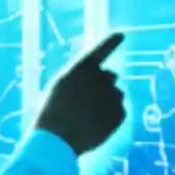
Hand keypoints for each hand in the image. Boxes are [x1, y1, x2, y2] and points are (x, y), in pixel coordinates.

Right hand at [35, 33, 127, 155]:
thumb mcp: (61, 87)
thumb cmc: (53, 113)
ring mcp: (112, 96)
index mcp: (81, 69)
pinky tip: (94, 126)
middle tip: (86, 102)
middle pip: (110, 76)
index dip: (111, 42)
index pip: (100, 50)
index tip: (121, 34)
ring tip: (87, 117)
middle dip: (103, 85)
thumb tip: (109, 76)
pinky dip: (110, 118)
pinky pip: (119, 112)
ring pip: (116, 95)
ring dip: (107, 102)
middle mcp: (100, 78)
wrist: (57, 139)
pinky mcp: (119, 113)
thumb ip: (83, 78)